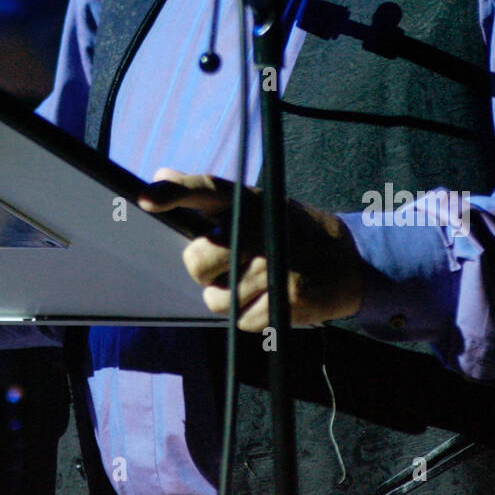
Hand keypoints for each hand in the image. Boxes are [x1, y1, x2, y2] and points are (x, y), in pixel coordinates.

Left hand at [137, 168, 362, 330]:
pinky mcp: (289, 300)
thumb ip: (208, 193)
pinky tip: (270, 297)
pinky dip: (249, 315)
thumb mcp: (254, 201)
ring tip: (254, 281)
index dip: (175, 192)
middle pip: (197, 260)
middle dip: (204, 270)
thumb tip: (161, 173)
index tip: (146, 197)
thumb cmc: (286, 228)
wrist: (347, 261)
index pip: (207, 188)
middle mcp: (262, 227)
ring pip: (216, 298)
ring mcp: (276, 264)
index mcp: (249, 200)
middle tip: (230, 262)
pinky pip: (241, 321)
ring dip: (227, 298)